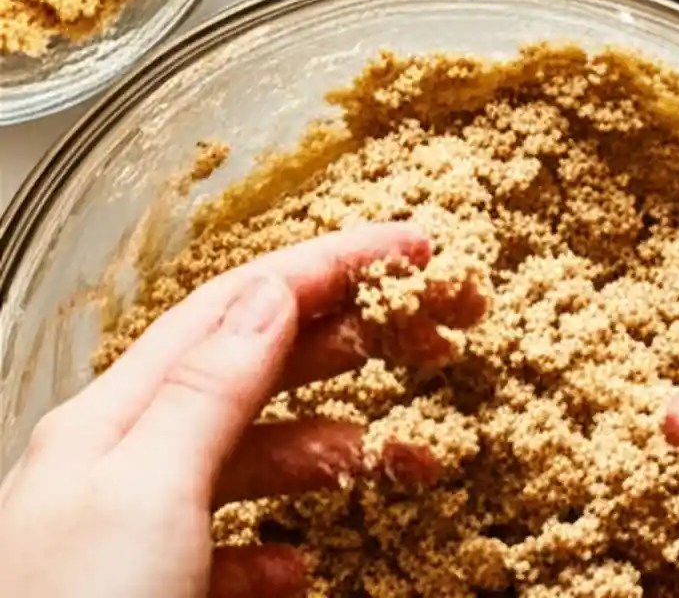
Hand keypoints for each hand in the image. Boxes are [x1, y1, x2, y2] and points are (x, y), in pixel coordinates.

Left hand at [0, 225, 463, 597]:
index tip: (412, 245)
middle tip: (429, 331)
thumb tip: (273, 294)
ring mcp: (136, 524)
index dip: (331, 266)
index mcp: (117, 414)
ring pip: (251, 457)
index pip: (239, 305)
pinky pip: (230, 544)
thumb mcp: (147, 490)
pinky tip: (299, 567)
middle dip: (345, 343)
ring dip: (327, 449)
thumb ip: (212, 389)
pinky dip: (277, 545)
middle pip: (253, 369)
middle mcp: (125, 455)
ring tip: (392, 458)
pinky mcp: (153, 588)